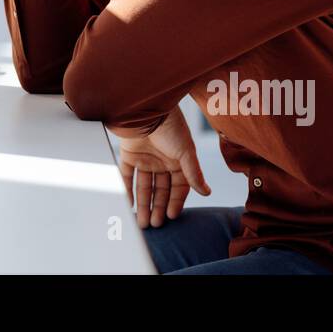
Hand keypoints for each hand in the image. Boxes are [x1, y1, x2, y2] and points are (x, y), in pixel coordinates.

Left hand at [112, 106, 210, 228]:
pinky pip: (126, 176)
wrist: (146, 106)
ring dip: (144, 204)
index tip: (171, 216)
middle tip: (155, 225)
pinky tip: (129, 205)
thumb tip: (206, 192)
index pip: (178, 186)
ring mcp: (145, 158)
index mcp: (178, 160)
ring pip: (144, 186)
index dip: (175, 201)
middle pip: (160, 189)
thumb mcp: (186, 151)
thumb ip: (194, 173)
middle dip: (158, 207)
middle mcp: (161, 161)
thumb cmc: (171, 125)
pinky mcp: (128, 154)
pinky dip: (127, 191)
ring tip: (143, 223)